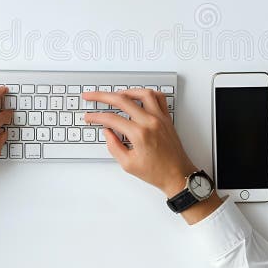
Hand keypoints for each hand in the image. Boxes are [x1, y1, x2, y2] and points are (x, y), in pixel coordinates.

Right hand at [83, 89, 221, 223]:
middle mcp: (150, 122)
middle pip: (123, 100)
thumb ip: (114, 146)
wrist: (178, 175)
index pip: (112, 119)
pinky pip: (158, 98)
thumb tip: (107, 132)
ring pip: (142, 94)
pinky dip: (147, 93)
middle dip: (103, 96)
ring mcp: (160, 118)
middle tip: (91, 95)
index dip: (96, 116)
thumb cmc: (157, 173)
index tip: (89, 116)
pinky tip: (138, 96)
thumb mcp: (128, 164)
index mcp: (139, 134)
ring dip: (126, 91)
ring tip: (115, 94)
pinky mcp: (166, 119)